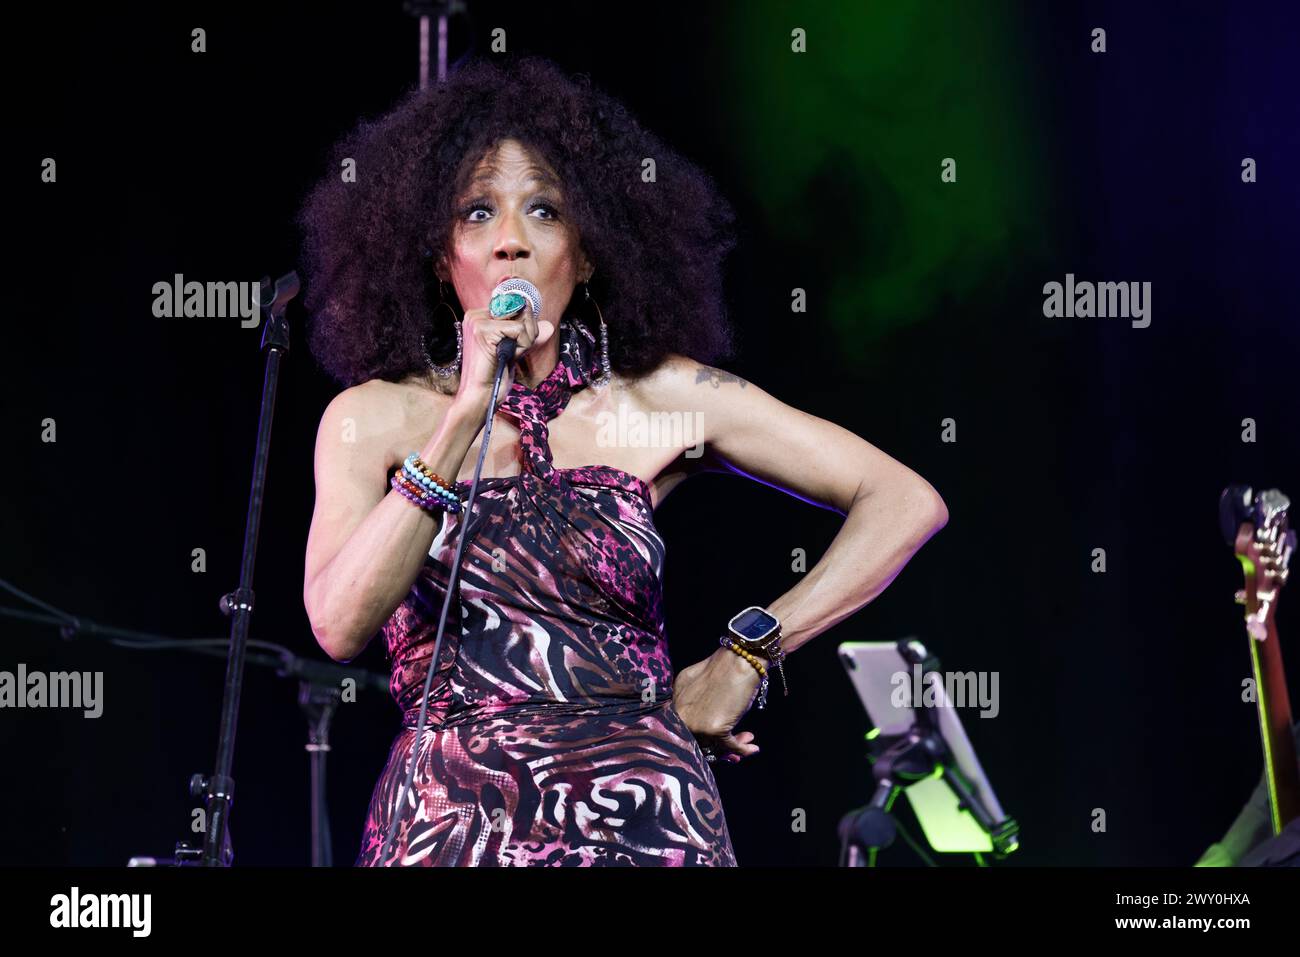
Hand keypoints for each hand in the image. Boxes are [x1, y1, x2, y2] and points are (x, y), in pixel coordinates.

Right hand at [452, 301, 542, 413]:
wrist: (482, 395)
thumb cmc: (495, 376)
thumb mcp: (516, 350)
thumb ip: (529, 335)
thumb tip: (549, 325)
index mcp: (481, 317)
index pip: (517, 306)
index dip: (526, 326)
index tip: (516, 345)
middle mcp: (476, 315)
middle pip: (521, 309)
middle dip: (528, 332)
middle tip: (514, 351)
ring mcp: (477, 321)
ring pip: (522, 318)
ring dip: (525, 340)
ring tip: (509, 354)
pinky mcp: (483, 330)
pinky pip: (519, 329)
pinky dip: (522, 345)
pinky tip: (509, 356)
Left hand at [671, 646, 762, 764]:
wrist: (740, 661)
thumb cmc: (724, 668)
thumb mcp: (694, 682)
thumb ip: (691, 702)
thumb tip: (701, 726)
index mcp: (675, 703)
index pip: (684, 729)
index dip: (701, 739)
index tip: (715, 741)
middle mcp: (681, 717)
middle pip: (698, 742)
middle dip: (718, 748)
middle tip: (731, 749)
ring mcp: (696, 725)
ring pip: (713, 746)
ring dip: (732, 749)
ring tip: (747, 740)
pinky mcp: (713, 730)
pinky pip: (729, 746)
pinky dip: (742, 749)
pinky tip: (752, 748)